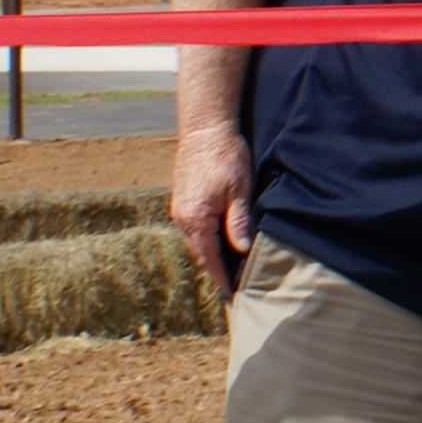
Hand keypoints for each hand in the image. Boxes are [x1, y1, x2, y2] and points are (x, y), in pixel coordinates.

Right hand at [172, 120, 257, 296]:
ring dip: (211, 254)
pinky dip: (207, 239)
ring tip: (231, 268)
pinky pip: (194, 228)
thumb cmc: (225, 156)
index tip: (231, 293)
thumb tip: (242, 249)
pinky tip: (221, 242)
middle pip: (200, 252)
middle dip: (216, 269)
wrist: (205, 129)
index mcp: (195, 218)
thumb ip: (238, 221)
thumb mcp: (239, 190)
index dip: (221, 276)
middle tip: (235, 285)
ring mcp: (180, 209)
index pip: (209, 257)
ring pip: (197, 241)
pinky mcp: (183, 201)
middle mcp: (182, 217)